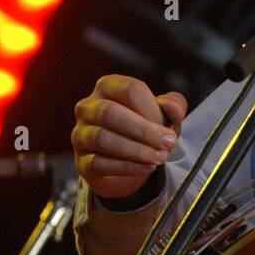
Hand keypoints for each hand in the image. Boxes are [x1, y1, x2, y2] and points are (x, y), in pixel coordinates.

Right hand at [72, 75, 186, 198]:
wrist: (127, 162)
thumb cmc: (144, 128)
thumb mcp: (163, 114)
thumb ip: (173, 105)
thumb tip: (173, 108)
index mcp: (108, 87)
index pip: (129, 89)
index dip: (152, 109)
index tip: (169, 127)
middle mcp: (88, 107)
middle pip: (110, 112)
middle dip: (143, 130)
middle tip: (168, 144)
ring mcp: (80, 134)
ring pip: (102, 138)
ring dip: (136, 150)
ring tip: (159, 157)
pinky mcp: (81, 161)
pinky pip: (99, 163)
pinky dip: (127, 167)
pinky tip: (147, 167)